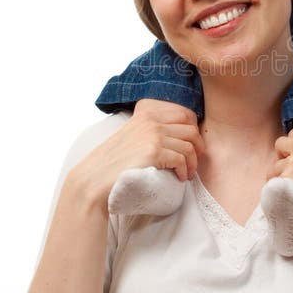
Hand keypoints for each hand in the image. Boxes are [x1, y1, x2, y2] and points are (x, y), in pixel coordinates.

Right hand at [68, 100, 204, 206]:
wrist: (95, 177)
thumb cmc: (113, 161)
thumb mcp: (132, 134)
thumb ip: (150, 130)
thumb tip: (177, 134)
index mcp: (146, 114)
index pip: (184, 115)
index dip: (193, 132)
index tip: (191, 146)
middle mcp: (152, 122)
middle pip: (191, 130)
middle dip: (197, 147)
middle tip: (193, 162)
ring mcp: (154, 136)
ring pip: (189, 147)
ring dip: (192, 163)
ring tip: (186, 173)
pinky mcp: (154, 153)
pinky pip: (181, 160)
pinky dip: (184, 171)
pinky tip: (179, 178)